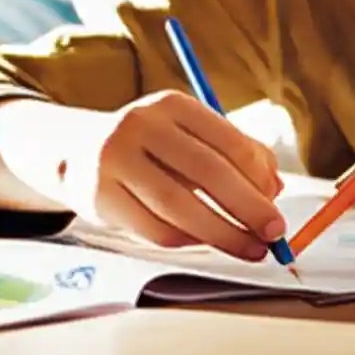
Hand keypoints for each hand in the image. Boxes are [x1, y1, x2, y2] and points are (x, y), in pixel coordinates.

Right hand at [63, 91, 283, 260]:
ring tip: (248, 248)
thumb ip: (234, 154)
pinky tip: (202, 241)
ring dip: (222, 234)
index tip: (277, 206)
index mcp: (170, 105)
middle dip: (248, 208)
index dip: (260, 178)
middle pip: (207, 172)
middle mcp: (140, 126)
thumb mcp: (188, 136)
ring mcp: (115, 160)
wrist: (76, 153)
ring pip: (180, 207)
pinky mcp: (100, 196)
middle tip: (273, 234)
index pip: (228, 141)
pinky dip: (187, 240)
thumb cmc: (150, 148)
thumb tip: (274, 189)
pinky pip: (155, 229)